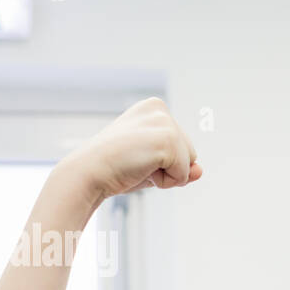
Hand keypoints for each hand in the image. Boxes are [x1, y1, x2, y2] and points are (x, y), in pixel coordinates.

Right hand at [58, 97, 200, 203]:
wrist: (89, 173)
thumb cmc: (116, 168)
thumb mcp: (153, 164)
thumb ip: (181, 166)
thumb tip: (200, 171)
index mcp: (154, 108)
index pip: (181, 145)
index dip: (163, 161)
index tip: (135, 155)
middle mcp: (160, 109)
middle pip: (190, 152)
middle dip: (168, 167)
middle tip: (135, 162)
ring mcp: (165, 123)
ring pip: (189, 164)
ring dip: (167, 175)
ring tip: (137, 165)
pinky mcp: (168, 141)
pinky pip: (183, 175)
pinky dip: (165, 182)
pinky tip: (141, 170)